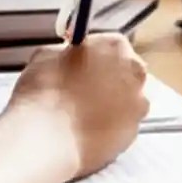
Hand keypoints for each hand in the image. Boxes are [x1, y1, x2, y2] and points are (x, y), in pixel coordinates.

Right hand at [8, 33, 149, 178]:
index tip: (82, 62)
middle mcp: (134, 75)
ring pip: (127, 101)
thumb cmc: (44, 94)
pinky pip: (122, 127)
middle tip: (83, 89)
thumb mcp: (45, 56)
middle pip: (126, 72)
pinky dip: (109, 128)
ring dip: (111, 104)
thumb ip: (64, 53)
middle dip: (108, 78)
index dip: (95, 54)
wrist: (46, 138)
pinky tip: (87, 132)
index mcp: (115, 48)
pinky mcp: (132, 134)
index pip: (112, 44)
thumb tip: (64, 57)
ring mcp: (136, 107)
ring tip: (82, 114)